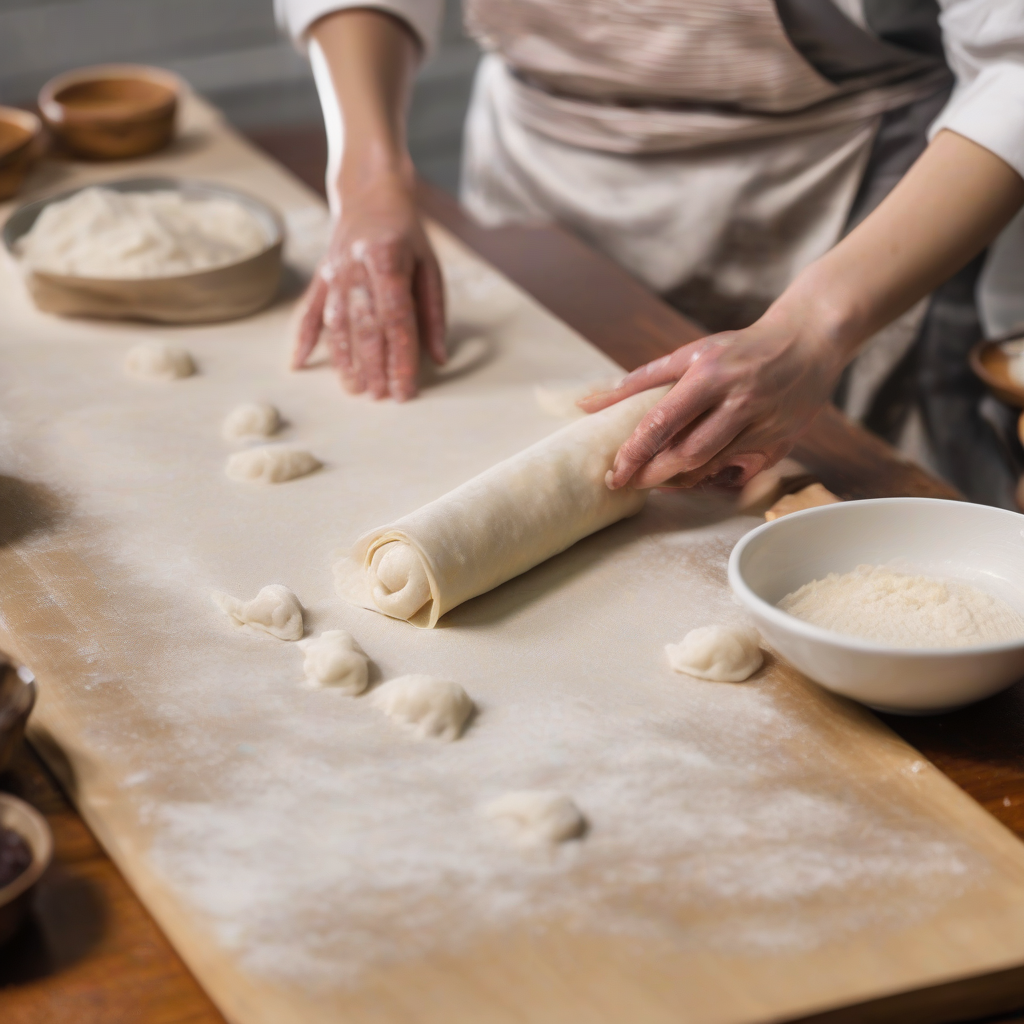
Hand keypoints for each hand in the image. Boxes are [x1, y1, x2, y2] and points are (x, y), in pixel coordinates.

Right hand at [292, 174, 445, 400]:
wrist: (370, 192)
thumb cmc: (406, 234)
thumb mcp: (429, 266)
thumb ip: (433, 314)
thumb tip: (439, 358)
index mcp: (388, 258)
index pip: (396, 318)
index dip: (401, 357)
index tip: (406, 388)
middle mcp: (356, 266)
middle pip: (364, 325)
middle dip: (374, 366)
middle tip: (381, 397)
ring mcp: (333, 272)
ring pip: (336, 323)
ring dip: (344, 360)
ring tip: (355, 390)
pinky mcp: (320, 276)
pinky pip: (307, 310)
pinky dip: (301, 338)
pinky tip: (298, 364)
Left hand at [579, 307, 844, 489]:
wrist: (809, 342)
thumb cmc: (739, 349)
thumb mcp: (689, 354)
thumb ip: (638, 382)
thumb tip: (587, 404)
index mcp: (710, 375)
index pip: (661, 423)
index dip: (633, 454)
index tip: (613, 474)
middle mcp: (738, 402)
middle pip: (685, 454)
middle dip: (650, 476)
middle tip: (626, 484)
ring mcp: (762, 427)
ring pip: (710, 468)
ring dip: (675, 482)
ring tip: (653, 481)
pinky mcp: (779, 446)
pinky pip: (736, 476)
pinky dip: (709, 481)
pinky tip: (690, 478)